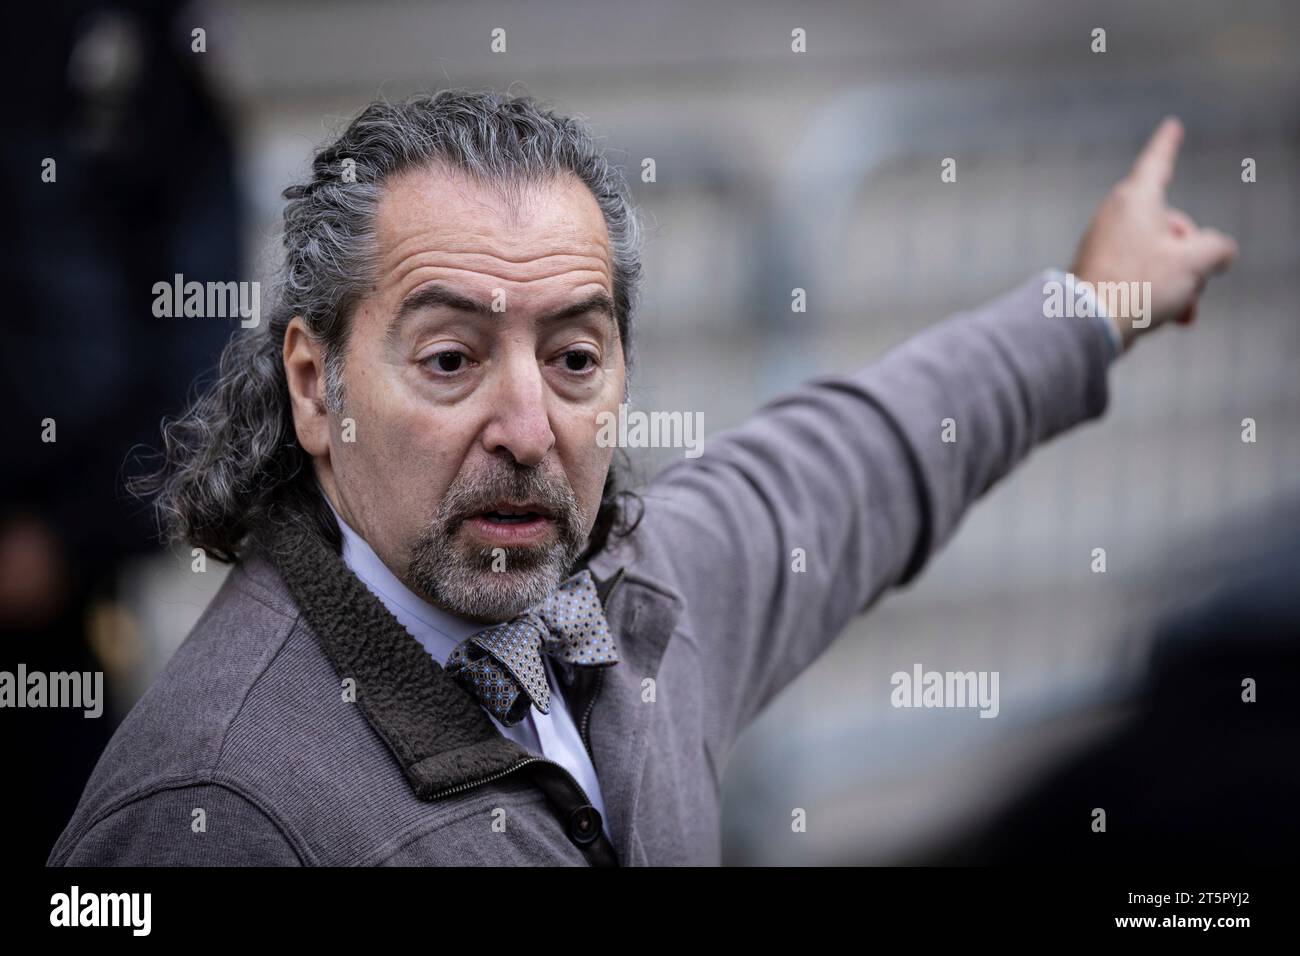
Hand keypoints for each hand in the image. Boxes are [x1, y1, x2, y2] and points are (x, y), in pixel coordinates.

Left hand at [1070, 117, 1236, 350]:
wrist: (1086, 325)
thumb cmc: (1138, 286)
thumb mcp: (1195, 263)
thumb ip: (1217, 249)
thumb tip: (1217, 253)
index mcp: (1136, 199)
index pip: (1158, 162)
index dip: (1169, 144)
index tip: (1172, 126)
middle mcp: (1116, 216)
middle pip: (1172, 225)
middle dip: (1193, 256)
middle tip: (1194, 283)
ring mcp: (1105, 245)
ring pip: (1160, 256)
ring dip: (1181, 282)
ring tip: (1183, 311)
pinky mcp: (1099, 272)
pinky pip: (1141, 275)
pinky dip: (1161, 293)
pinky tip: (1172, 319)